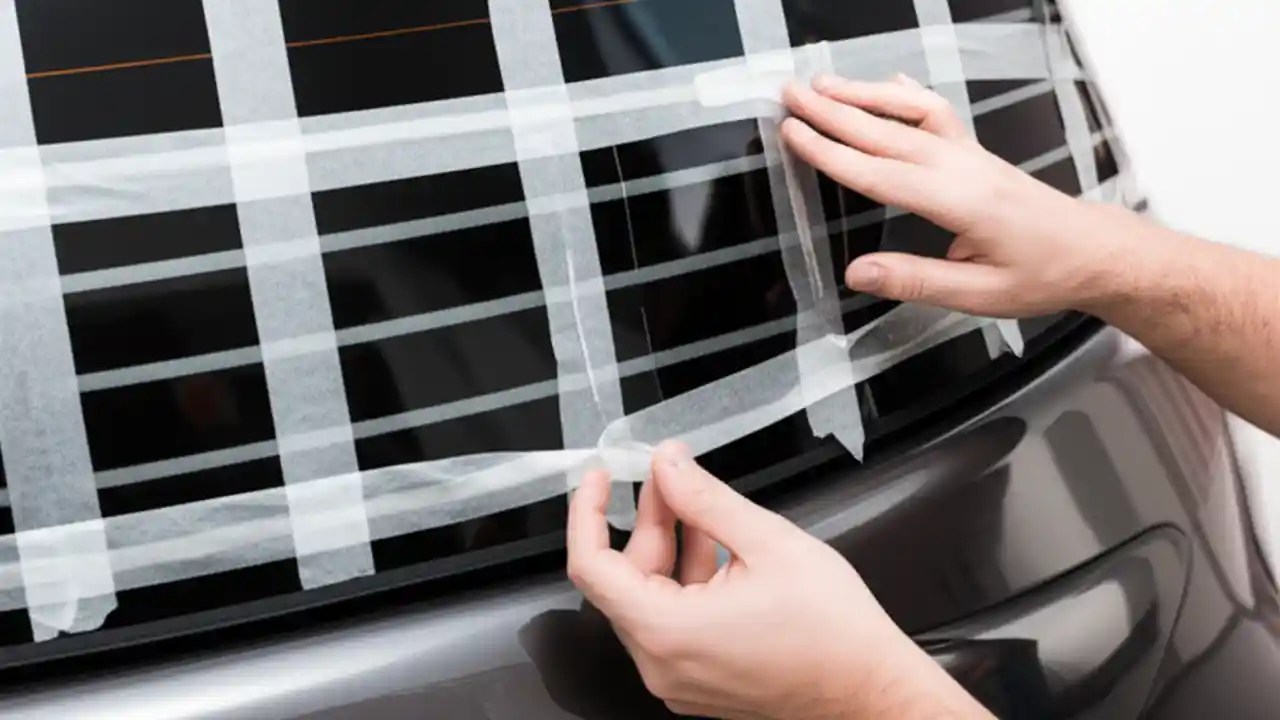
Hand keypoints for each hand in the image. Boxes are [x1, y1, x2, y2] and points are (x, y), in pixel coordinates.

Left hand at [566, 441, 992, 719]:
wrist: (874, 691)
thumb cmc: (833, 630)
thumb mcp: (767, 541)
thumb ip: (704, 497)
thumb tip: (667, 464)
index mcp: (666, 632)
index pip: (590, 566)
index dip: (588, 513)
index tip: (602, 478)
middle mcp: (662, 664)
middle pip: (625, 579)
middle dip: (648, 522)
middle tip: (672, 477)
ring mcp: (680, 679)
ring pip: (652, 600)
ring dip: (672, 550)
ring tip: (702, 507)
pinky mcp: (700, 683)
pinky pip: (674, 625)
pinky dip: (687, 583)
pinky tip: (719, 550)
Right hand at [780, 74, 1134, 318]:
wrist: (1094, 252)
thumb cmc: (1041, 276)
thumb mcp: (980, 295)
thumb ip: (916, 281)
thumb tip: (856, 274)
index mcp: (960, 202)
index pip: (881, 174)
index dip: (832, 154)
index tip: (794, 134)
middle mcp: (962, 167)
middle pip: (887, 133)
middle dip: (833, 112)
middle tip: (789, 94)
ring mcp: (969, 155)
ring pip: (910, 114)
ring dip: (864, 96)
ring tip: (822, 84)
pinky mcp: (975, 154)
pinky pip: (937, 113)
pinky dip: (907, 96)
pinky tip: (886, 84)